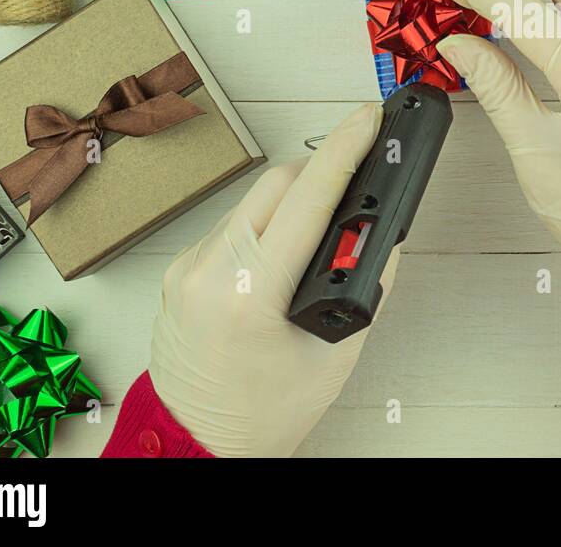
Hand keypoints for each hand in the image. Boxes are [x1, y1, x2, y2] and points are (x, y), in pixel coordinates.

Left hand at [148, 103, 396, 456]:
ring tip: (325, 221)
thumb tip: (381, 231)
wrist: (197, 442)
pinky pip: (231, 224)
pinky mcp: (179, 271)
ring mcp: (187, 268)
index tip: (369, 119)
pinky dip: (265, 223)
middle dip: (322, 169)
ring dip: (292, 198)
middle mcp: (210, 271)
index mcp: (252, 293)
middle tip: (360, 166)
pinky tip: (285, 247)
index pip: (307, 197)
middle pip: (277, 183)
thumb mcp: (337, 351)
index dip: (346, 149)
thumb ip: (365, 283)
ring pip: (252, 200)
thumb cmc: (263, 412)